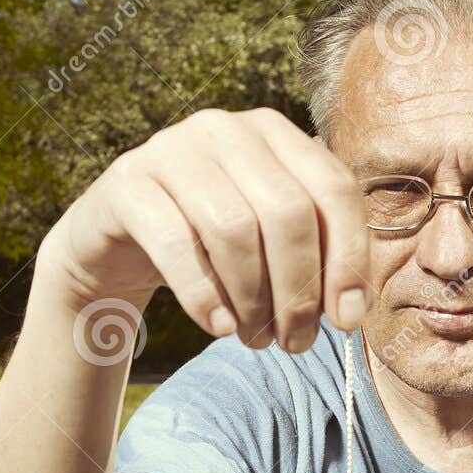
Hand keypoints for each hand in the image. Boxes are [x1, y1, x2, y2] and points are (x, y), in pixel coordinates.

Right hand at [40, 107, 371, 351]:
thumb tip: (351, 310)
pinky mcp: (127, 181)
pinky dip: (204, 294)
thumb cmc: (213, 247)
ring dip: (253, 299)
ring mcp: (172, 148)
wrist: (120, 242)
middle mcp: (227, 129)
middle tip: (296, 342)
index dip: (348, 260)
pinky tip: (219, 327)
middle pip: (288, 212)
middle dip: (299, 291)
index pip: (334, 189)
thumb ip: (318, 258)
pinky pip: (175, 243)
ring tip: (256, 339)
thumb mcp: (272, 243)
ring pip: (234, 229)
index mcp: (277, 133)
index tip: (346, 320)